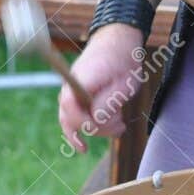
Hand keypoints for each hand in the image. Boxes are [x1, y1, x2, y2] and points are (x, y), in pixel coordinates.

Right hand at [59, 24, 144, 152]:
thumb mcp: (124, 83)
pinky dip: (79, 134)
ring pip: (75, 123)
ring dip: (99, 130)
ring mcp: (71, 93)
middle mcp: (71, 86)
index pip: (70, 105)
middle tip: (120, 124)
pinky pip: (72, 120)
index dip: (83, 121)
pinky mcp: (76, 99)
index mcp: (81, 79)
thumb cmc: (123, 63)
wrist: (118, 46)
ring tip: (119, 123)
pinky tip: (82, 148)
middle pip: (72, 118)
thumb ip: (109, 102)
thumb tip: (95, 119)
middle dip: (98, 128)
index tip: (101, 126)